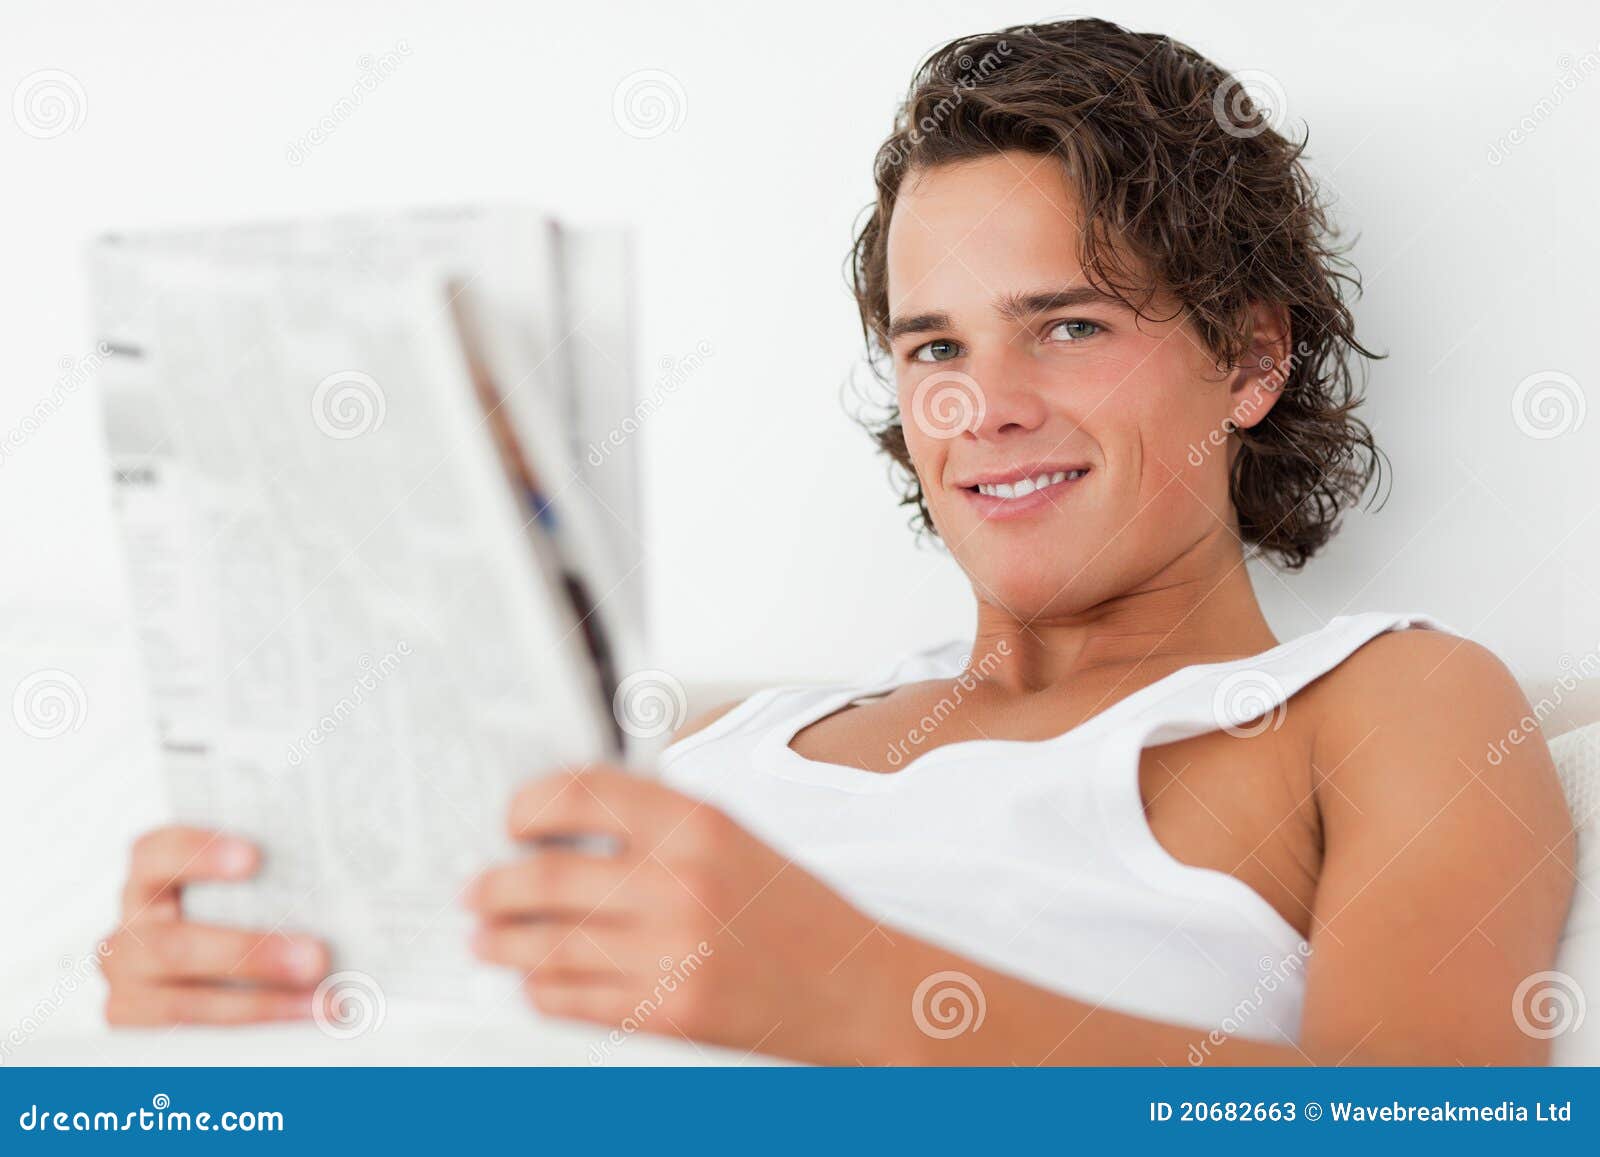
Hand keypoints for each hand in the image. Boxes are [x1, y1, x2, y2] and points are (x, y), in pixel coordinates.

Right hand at [101, 826, 329, 1025]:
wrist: (184, 978)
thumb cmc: (224, 918)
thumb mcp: (228, 893)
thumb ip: (263, 880)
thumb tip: (343, 871)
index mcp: (148, 885)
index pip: (154, 855)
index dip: (197, 852)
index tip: (254, 858)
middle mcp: (128, 938)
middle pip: (174, 946)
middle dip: (249, 953)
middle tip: (316, 956)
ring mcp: (130, 992)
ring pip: (185, 1006)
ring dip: (263, 1005)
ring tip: (323, 1003)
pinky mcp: (145, 1038)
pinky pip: (199, 1040)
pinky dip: (258, 1030)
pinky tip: (306, 1021)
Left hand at [465, 766, 891, 1059]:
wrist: (858, 986)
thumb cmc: (795, 910)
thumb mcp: (733, 839)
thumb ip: (655, 825)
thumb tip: (562, 827)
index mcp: (697, 822)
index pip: (579, 793)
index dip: (527, 806)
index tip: (511, 820)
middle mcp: (680, 881)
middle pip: (545, 876)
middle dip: (494, 886)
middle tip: (477, 891)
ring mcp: (672, 951)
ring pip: (549, 945)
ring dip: (504, 943)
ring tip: (489, 940)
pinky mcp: (669, 1011)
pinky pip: (576, 1000)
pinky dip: (542, 991)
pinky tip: (536, 984)